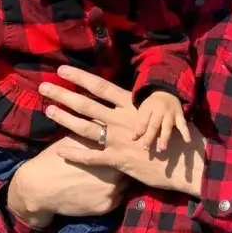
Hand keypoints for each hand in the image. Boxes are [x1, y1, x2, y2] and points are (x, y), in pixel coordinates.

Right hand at [7, 138, 126, 228]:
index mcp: (107, 153)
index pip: (126, 149)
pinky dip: (111, 195)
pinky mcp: (107, 206)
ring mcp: (112, 191)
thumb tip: (105, 118)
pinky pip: (117, 199)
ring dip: (119, 181)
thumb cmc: (56, 159)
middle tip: (117, 164)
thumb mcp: (74, 139)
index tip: (119, 148)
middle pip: (128, 168)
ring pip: (124, 185)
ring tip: (108, 178)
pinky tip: (101, 190)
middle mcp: (114, 172)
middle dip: (122, 166)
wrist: (40, 187)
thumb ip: (93, 130)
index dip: (123, 149)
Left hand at [39, 66, 205, 197]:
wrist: (187, 163)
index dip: (79, 77)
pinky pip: (91, 158)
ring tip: (48, 110)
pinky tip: (59, 151)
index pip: (101, 86)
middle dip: (63, 93)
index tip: (62, 69)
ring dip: (64, 118)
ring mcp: (119, 139)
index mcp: (131, 106)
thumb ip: (141, 112)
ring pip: (84, 127)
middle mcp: (122, 119)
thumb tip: (131, 105)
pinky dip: (74, 154)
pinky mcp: (119, 160)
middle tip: (43, 87)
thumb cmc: (179, 138)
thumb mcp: (161, 116)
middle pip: (86, 104)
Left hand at [134, 91, 190, 152]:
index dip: (139, 130)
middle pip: (154, 125)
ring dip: (165, 138)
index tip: (136, 138)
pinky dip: (186, 133)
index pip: (143, 120)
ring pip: (167, 126)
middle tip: (146, 148)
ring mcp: (171, 113)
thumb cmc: (153, 105)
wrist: (167, 92)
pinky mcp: (180, 116)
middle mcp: (160, 110)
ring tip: (162, 148)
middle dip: (150, 137)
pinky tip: (188, 141)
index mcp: (149, 107)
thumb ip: (138, 124)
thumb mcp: (143, 110)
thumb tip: (134, 138)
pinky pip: (183, 125)